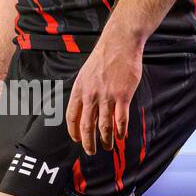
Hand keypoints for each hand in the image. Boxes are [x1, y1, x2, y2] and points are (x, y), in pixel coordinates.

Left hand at [66, 36, 141, 154]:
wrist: (120, 43)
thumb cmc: (104, 57)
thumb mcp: (86, 73)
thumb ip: (85, 91)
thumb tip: (86, 108)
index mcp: (80, 89)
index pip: (72, 116)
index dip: (74, 131)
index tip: (77, 140)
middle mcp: (91, 95)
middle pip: (87, 125)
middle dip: (88, 142)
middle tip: (91, 152)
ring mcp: (107, 96)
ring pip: (104, 126)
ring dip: (106, 140)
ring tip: (108, 147)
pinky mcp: (123, 95)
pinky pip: (120, 119)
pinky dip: (120, 131)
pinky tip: (121, 137)